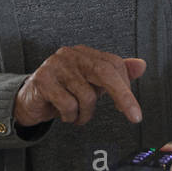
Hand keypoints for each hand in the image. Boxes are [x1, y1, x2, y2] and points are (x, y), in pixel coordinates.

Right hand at [13, 46, 144, 127]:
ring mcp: (56, 65)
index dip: (126, 88)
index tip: (132, 111)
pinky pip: (68, 104)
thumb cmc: (64, 91)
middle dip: (123, 96)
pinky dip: (70, 116)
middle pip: (104, 71)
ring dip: (85, 114)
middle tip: (134, 117)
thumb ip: (117, 74)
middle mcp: (72, 55)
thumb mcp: (93, 84)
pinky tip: (64, 114)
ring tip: (76, 115)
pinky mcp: (43, 79)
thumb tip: (141, 65)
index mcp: (86, 54)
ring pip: (86, 96)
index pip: (114, 64)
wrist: (30, 100)